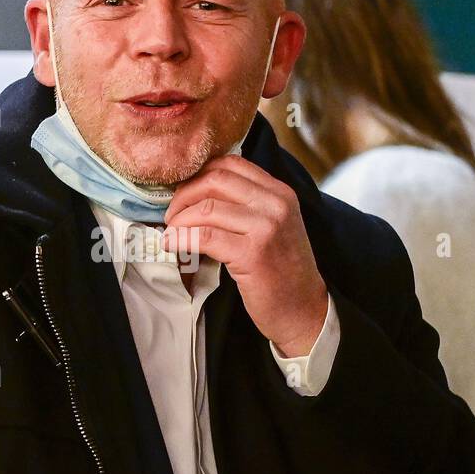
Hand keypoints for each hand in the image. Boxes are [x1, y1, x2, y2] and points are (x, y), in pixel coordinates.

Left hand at [161, 154, 327, 356]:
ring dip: (179, 219)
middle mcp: (276, 204)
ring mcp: (265, 228)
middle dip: (184, 195)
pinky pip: (204, 236)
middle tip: (171, 215)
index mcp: (280, 193)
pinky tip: (172, 245)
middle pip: (215, 180)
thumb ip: (247, 205)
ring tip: (171, 232)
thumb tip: (198, 192)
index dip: (199, 174)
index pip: (231, 163)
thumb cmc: (282, 271)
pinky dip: (181, 238)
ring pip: (207, 207)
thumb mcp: (274, 226)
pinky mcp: (252, 254)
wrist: (303, 310)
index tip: (183, 193)